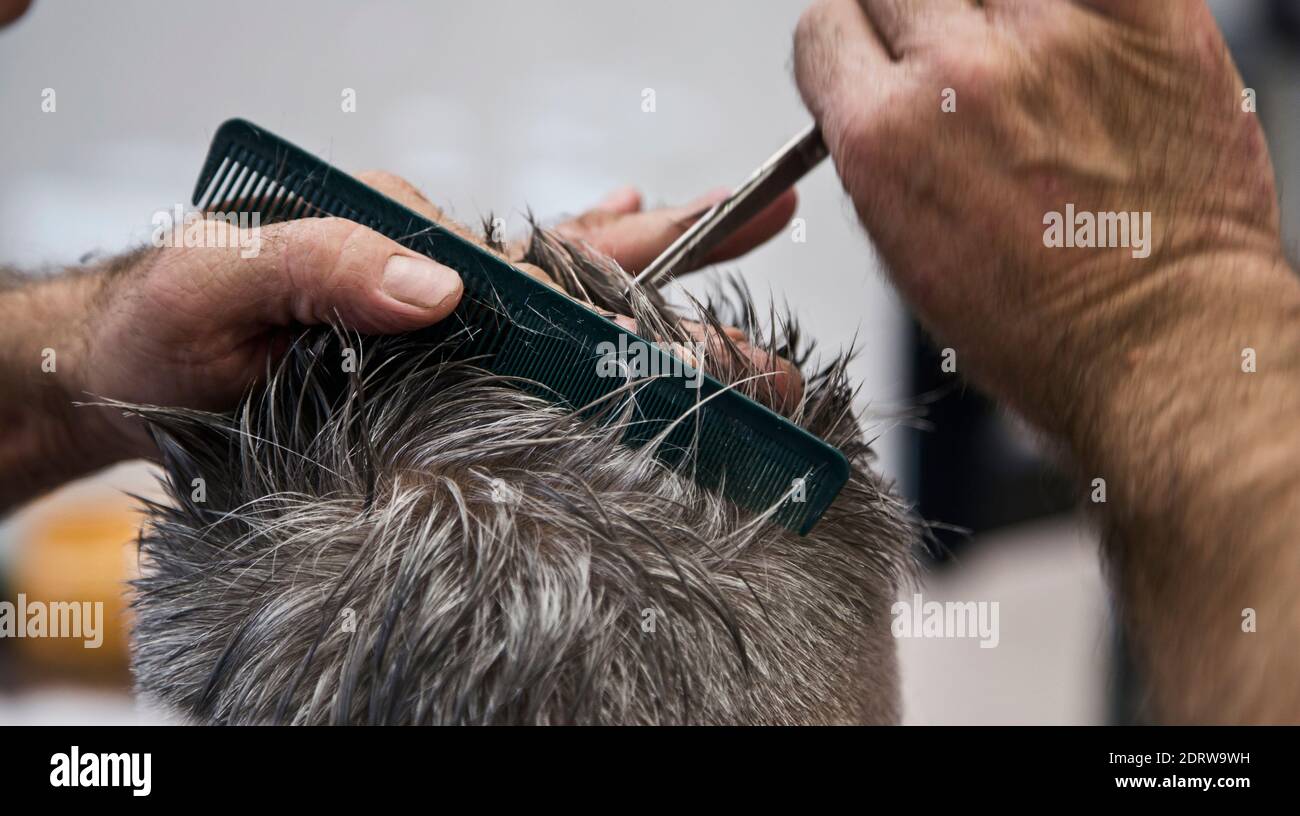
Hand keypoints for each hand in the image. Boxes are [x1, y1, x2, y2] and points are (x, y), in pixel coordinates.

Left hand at [50, 173, 796, 465]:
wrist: (131, 383)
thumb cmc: (169, 320)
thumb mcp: (223, 273)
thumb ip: (323, 263)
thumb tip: (441, 285)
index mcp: (409, 242)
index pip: (535, 250)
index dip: (633, 247)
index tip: (714, 235)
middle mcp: (440, 283)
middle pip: (579, 270)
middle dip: (682, 252)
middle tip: (770, 217)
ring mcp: (442, 338)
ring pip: (568, 322)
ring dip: (660, 315)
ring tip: (747, 307)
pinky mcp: (432, 390)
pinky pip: (522, 371)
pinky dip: (584, 351)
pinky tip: (629, 334)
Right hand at [793, 0, 1282, 431]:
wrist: (1162, 346)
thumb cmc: (1045, 332)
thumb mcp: (906, 255)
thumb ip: (879, 157)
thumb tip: (879, 101)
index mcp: (885, 138)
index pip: (824, 29)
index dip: (848, 46)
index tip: (874, 59)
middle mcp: (958, 76)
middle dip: (910, 20)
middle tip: (949, 60)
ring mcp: (1055, 38)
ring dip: (986, 7)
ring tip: (1022, 54)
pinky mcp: (1146, 20)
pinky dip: (1077, 1)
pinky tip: (1077, 34)